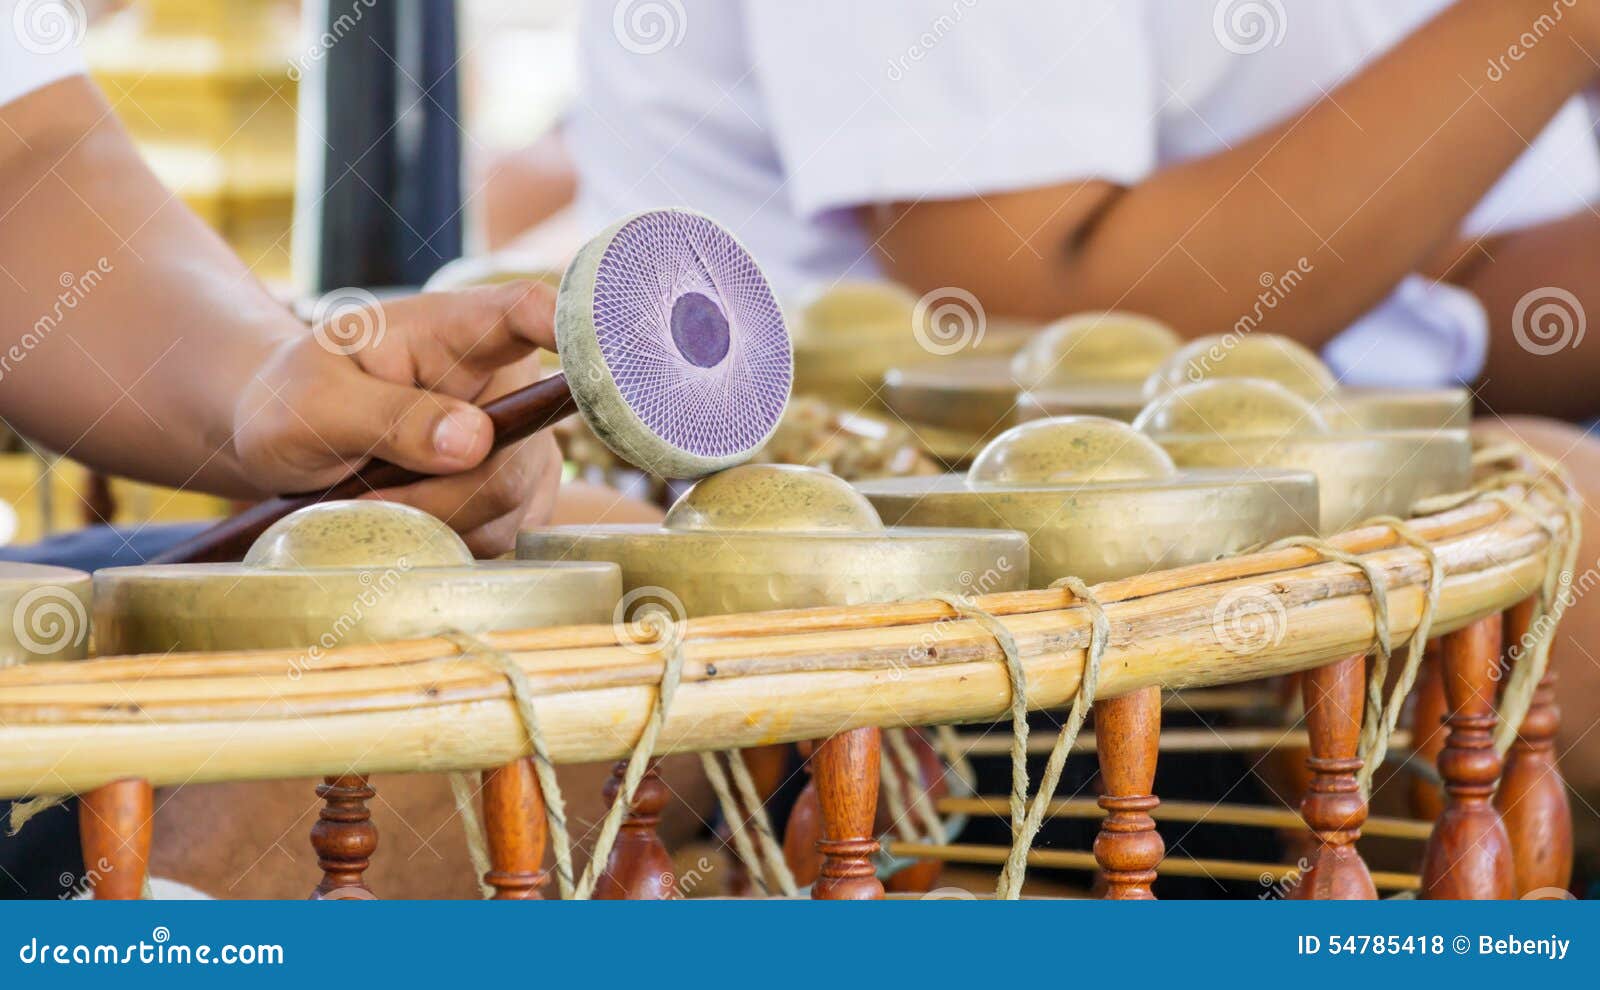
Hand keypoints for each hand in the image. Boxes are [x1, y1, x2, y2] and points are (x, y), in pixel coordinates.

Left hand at [233, 281, 562, 555]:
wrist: (294, 441)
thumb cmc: (295, 401)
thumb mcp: (313, 403)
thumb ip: (387, 416)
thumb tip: (475, 441)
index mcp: (453, 330)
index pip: (523, 310)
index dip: (563, 324)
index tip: (572, 345)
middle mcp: (504, 382)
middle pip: (518, 449)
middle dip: (441, 491)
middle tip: (366, 492)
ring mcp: (519, 441)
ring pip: (512, 503)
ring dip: (438, 520)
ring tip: (376, 498)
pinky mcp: (519, 496)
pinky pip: (505, 536)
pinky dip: (450, 543)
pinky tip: (409, 520)